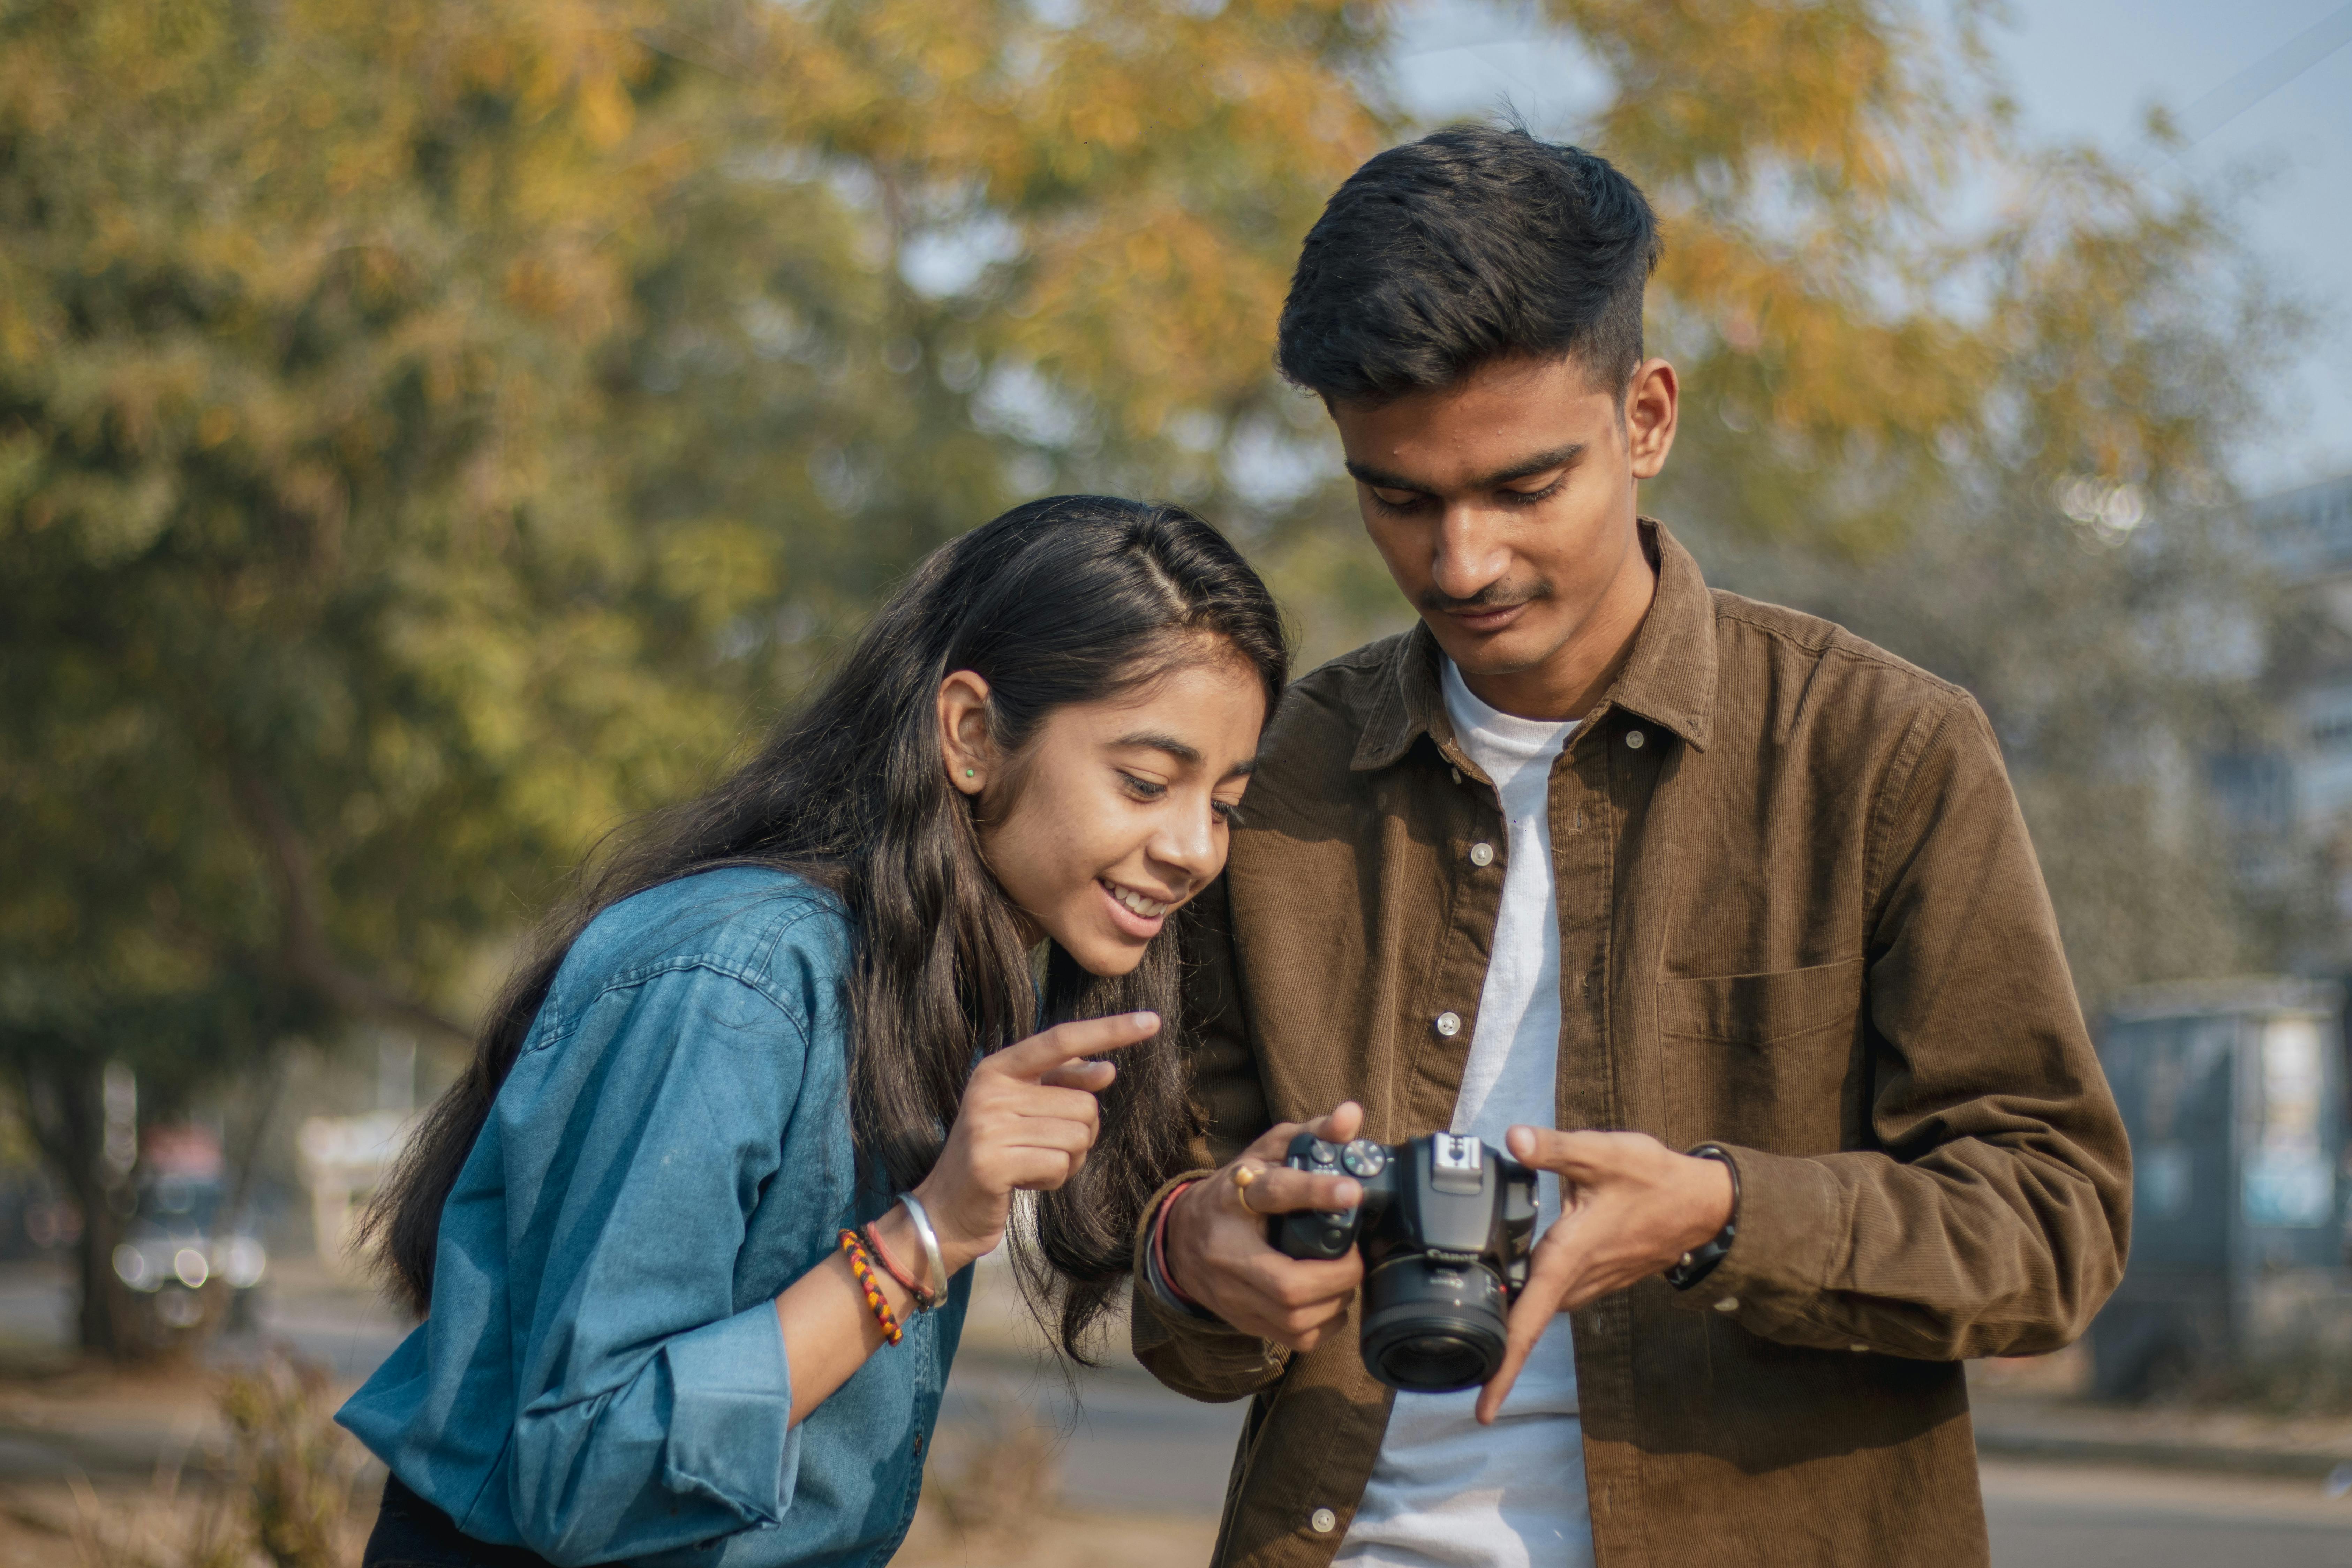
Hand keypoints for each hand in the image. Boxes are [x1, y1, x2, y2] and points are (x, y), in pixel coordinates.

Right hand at [911, 1012, 1158, 1275]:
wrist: (947, 1210)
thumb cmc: (998, 1153)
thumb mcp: (1027, 1110)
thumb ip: (1064, 1084)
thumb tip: (1107, 1069)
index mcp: (998, 1068)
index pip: (1062, 1039)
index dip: (1109, 1030)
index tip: (1153, 1021)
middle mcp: (990, 1089)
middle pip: (1084, 1103)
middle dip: (1079, 1133)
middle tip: (1041, 1147)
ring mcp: (988, 1126)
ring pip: (1077, 1137)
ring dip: (1067, 1160)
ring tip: (1031, 1163)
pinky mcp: (993, 1163)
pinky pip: (1061, 1166)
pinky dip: (1053, 1181)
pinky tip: (1024, 1182)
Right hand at [1162, 1102, 1367, 1350]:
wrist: (1181, 1240)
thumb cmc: (1235, 1192)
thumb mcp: (1266, 1154)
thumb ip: (1310, 1135)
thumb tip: (1353, 1115)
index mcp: (1234, 1197)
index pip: (1273, 1193)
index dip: (1314, 1192)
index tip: (1352, 1190)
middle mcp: (1228, 1250)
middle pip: (1287, 1283)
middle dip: (1337, 1275)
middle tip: (1356, 1257)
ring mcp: (1231, 1292)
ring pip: (1293, 1317)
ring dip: (1335, 1300)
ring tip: (1344, 1276)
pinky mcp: (1242, 1320)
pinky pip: (1294, 1337)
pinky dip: (1324, 1324)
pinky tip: (1330, 1301)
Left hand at [1474, 1129, 1732, 1423]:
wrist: (1702, 1204)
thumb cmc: (1653, 1180)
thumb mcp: (1601, 1154)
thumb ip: (1554, 1148)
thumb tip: (1514, 1139)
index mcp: (1567, 1259)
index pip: (1527, 1326)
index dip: (1502, 1370)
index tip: (1483, 1411)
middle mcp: (1576, 1282)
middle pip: (1525, 1327)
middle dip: (1493, 1352)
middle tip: (1452, 1367)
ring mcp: (1589, 1284)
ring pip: (1540, 1310)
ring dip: (1510, 1325)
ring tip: (1468, 1335)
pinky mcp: (1596, 1276)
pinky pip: (1555, 1296)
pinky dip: (1531, 1299)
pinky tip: (1508, 1288)